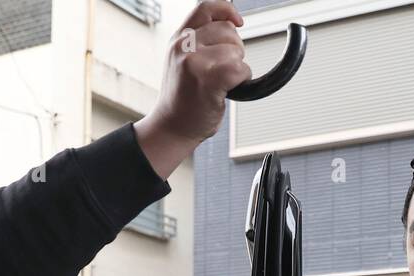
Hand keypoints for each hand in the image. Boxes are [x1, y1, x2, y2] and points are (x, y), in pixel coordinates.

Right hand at [134, 1, 252, 179]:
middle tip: (224, 69)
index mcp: (179, 38)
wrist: (172, 126)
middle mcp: (184, 46)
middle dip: (235, 49)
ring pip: (236, 51)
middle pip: (228, 31)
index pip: (206, 8)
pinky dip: (242, 80)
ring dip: (238, 67)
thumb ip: (199, 40)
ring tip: (222, 81)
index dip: (227, 10)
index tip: (238, 22)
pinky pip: (240, 69)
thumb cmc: (182, 98)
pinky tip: (229, 89)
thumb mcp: (181, 60)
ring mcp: (194, 62)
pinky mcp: (207, 80)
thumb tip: (230, 24)